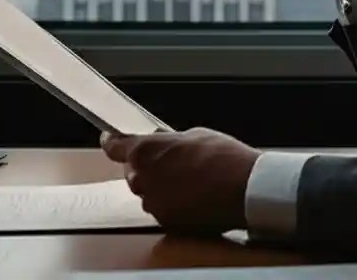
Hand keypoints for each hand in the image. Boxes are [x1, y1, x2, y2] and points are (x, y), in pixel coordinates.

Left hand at [101, 127, 259, 233]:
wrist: (245, 188)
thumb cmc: (222, 157)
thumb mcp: (193, 135)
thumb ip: (169, 142)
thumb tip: (163, 146)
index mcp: (145, 151)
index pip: (115, 147)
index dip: (113, 142)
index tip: (110, 139)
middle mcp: (142, 178)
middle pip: (133, 172)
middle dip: (147, 167)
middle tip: (170, 161)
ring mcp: (154, 203)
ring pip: (148, 192)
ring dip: (160, 186)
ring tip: (188, 180)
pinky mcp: (167, 222)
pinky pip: (162, 209)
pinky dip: (172, 203)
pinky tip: (193, 195)